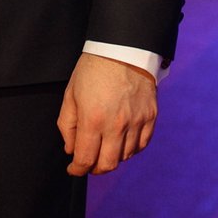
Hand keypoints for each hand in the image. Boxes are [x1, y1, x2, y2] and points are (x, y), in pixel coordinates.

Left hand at [58, 52, 157, 175]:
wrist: (123, 48)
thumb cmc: (93, 69)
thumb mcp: (70, 94)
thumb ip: (67, 125)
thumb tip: (71, 149)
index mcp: (93, 119)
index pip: (85, 159)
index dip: (77, 169)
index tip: (74, 168)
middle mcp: (116, 124)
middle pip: (107, 165)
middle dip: (95, 168)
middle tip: (90, 162)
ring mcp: (136, 121)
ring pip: (125, 156)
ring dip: (113, 156)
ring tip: (105, 146)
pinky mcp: (150, 116)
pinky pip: (142, 144)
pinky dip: (131, 148)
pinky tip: (122, 141)